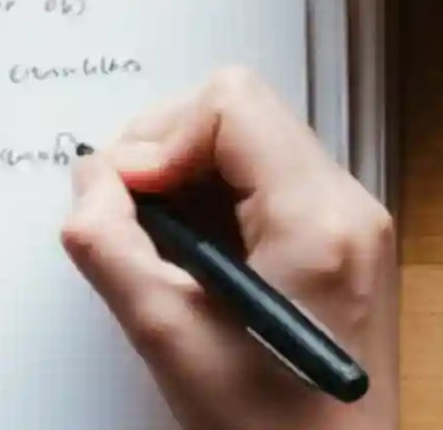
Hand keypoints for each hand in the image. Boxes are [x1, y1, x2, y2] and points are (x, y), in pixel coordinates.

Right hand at [62, 67, 397, 429]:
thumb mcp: (168, 339)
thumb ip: (110, 246)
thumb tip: (91, 180)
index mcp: (318, 220)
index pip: (231, 104)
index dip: (162, 137)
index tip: (132, 194)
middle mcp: (349, 207)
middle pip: (240, 114)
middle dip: (168, 152)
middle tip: (132, 214)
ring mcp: (351, 223)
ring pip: (248, 144)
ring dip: (187, 179)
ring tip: (162, 246)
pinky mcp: (339, 242)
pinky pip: (264, 184)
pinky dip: (213, 203)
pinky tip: (194, 259)